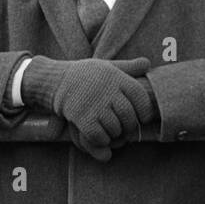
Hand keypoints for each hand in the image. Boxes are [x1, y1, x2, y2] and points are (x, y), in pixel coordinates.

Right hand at [23, 56, 152, 161]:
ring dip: (114, 134)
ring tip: (110, 131)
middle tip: (125, 129)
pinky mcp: (82, 117)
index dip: (145, 111)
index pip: (140, 97)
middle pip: (128, 116)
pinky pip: (99, 136)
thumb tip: (148, 63)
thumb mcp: (107, 67)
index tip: (142, 118)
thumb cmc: (85, 75)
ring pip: (115, 128)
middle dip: (129, 127)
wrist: (56, 80)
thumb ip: (128, 68)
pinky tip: (99, 137)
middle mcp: (108, 91)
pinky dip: (101, 140)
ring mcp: (95, 105)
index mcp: (117, 78)